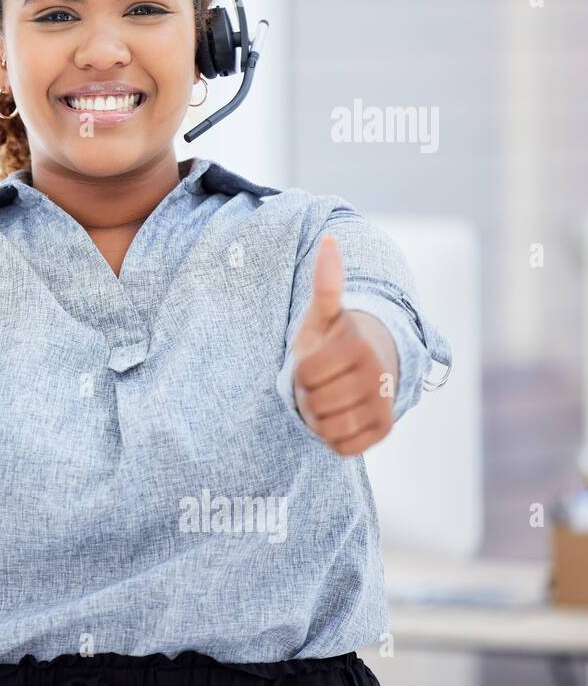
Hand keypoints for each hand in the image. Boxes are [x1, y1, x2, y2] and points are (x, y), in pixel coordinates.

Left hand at [291, 235, 399, 456]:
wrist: (368, 369)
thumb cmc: (334, 341)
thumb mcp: (323, 314)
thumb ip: (325, 283)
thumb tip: (330, 239)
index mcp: (357, 344)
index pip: (305, 373)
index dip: (299, 371)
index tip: (313, 361)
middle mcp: (378, 374)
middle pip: (314, 402)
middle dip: (307, 394)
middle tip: (320, 382)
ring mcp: (385, 404)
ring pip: (327, 426)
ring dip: (318, 416)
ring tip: (329, 397)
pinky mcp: (385, 429)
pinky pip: (342, 447)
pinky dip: (332, 437)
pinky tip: (340, 416)